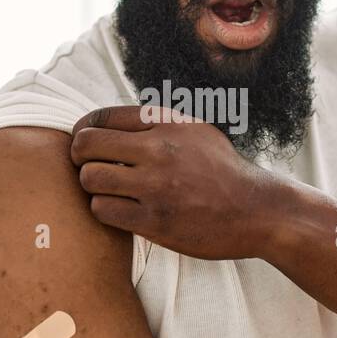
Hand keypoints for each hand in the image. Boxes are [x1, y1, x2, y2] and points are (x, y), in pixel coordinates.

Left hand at [69, 105, 281, 260]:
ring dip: (92, 186)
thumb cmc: (223, 170)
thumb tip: (109, 122)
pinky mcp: (155, 221)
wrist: (256, 210)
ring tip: (107, 190)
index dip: (84, 129)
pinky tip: (119, 210)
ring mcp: (156, 187)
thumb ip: (155, 121)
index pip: (101, 117)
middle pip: (86, 145)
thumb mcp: (196, 129)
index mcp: (167, 122)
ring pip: (90, 179)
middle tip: (89, 167)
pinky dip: (104, 210)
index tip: (85, 142)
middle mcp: (159, 149)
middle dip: (80, 157)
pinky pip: (103, 210)